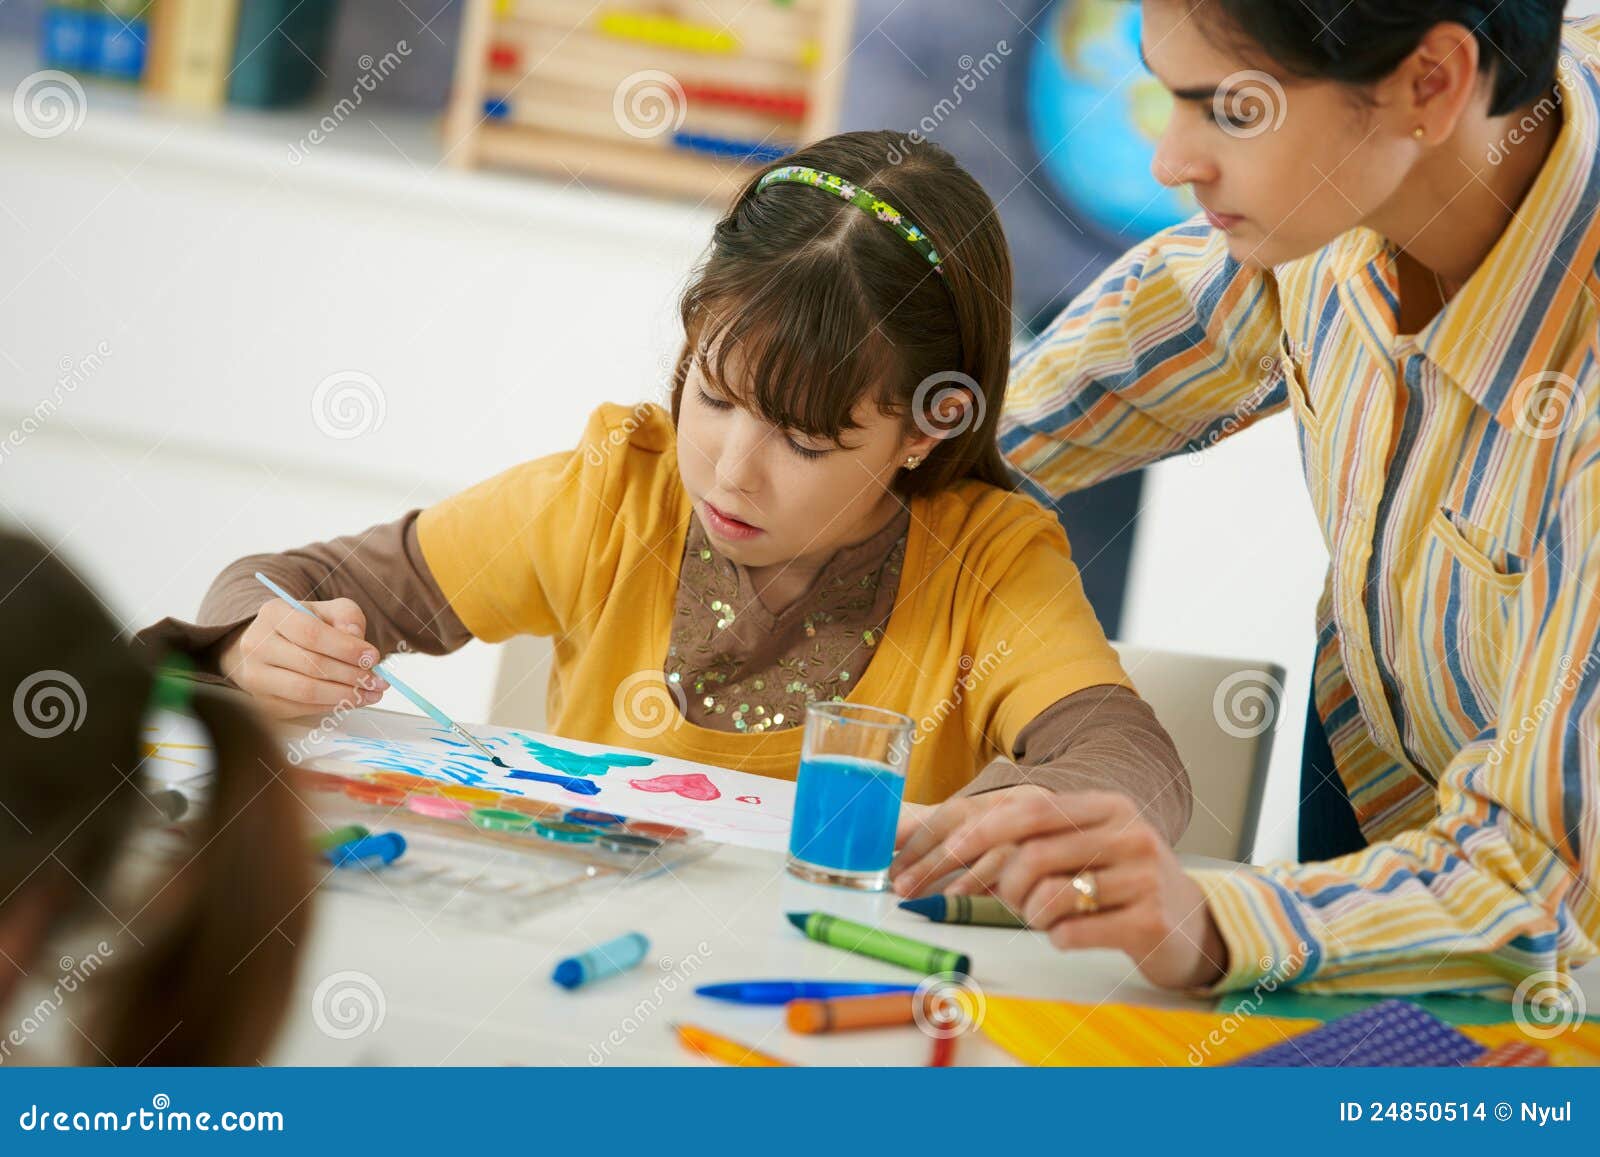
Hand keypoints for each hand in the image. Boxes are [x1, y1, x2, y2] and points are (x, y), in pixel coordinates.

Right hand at [217, 596, 387, 719]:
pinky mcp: (264, 702)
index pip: (311, 634)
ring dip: (345, 695)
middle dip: (352, 675)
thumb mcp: (328, 610)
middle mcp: (256, 645)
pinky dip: (333, 706)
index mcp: (273, 614)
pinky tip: (353, 699)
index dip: (346, 648)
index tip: (373, 657)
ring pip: (306, 691)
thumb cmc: (305, 626)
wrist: (272, 646)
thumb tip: (355, 638)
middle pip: (311, 665)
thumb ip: (347, 617)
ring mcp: (256, 677)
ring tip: (372, 693)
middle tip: (379, 681)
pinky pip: (303, 708)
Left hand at [894, 788, 1228, 990]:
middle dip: (1006, 885)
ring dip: (1032, 915)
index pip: (1031, 810)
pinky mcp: (1149, 922)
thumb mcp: (1091, 845)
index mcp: (1109, 807)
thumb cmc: (1124, 885)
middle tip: (1011, 901)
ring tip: (1048, 918)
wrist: (1195, 927)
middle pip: (1034, 855)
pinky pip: (1071, 932)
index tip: (949, 849)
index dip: (983, 830)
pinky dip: (1057, 937)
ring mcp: (1143, 878)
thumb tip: (965, 839)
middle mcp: (1130, 833)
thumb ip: (1041, 837)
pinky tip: (1072, 934)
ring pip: (1049, 896)